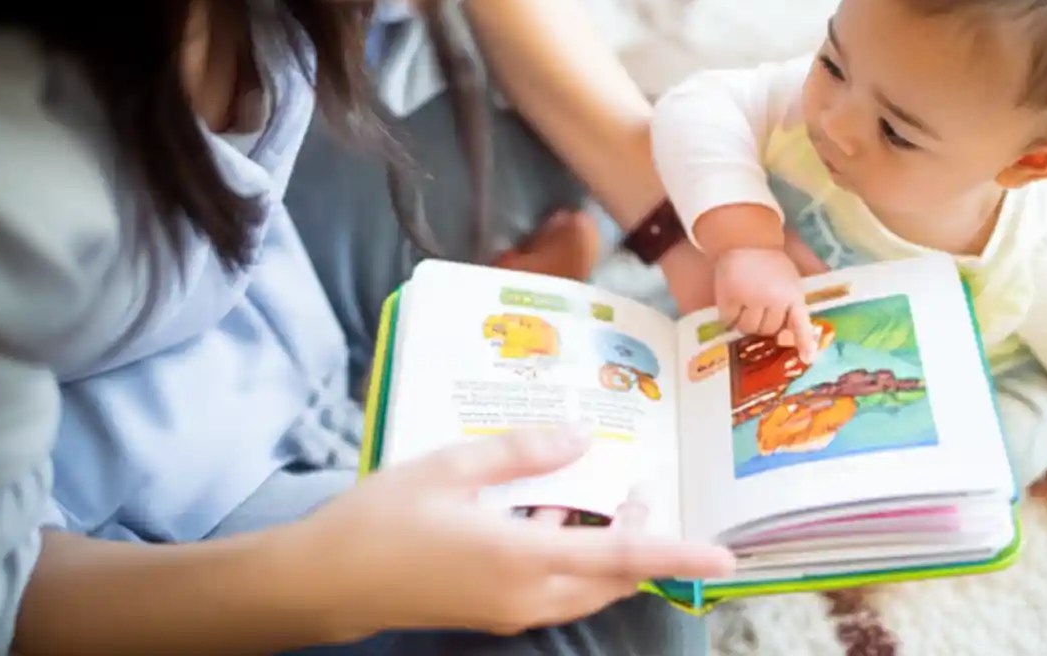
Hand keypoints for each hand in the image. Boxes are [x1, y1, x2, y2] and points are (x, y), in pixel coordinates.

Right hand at [286, 426, 734, 640]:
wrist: (323, 584)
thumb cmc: (379, 521)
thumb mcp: (449, 467)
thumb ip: (522, 452)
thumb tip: (581, 436)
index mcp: (521, 559)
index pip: (622, 559)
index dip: (677, 554)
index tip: (724, 556)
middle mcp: (526, 594)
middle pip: (613, 576)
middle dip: (643, 537)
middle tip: (644, 485)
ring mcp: (509, 609)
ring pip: (585, 586)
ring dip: (607, 547)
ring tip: (606, 493)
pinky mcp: (492, 610)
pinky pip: (553, 588)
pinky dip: (568, 554)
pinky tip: (545, 510)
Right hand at [715, 248, 819, 362]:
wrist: (746, 239)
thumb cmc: (771, 261)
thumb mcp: (792, 278)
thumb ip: (794, 302)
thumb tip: (793, 333)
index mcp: (793, 294)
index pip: (800, 324)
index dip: (804, 342)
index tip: (808, 359)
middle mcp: (774, 299)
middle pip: (769, 330)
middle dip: (765, 325)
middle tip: (760, 311)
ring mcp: (751, 299)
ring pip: (748, 328)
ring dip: (746, 322)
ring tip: (745, 306)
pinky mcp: (730, 297)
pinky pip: (729, 321)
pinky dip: (729, 317)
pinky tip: (732, 304)